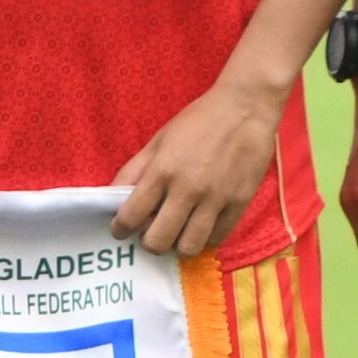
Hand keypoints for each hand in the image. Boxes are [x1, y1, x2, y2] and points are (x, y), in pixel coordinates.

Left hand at [114, 69, 288, 260]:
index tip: (120, 229)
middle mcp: (188, 190)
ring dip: (177, 245)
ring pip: (189, 248)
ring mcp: (216, 200)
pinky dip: (205, 237)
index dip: (120, 229)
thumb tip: (112, 196)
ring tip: (177, 231)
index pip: (130, 216)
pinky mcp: (240, 204)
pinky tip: (200, 224)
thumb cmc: (198, 121)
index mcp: (162, 171)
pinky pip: (217, 239)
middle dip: (148, 242)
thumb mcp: (158, 141)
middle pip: (158, 241)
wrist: (245, 109)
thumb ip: (134, 170)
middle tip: (151, 232)